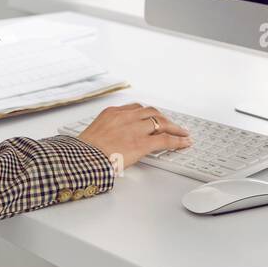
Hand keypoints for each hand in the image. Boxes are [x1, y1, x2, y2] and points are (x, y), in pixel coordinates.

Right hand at [77, 103, 191, 175]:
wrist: (83, 159)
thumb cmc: (84, 151)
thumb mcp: (93, 133)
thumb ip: (107, 131)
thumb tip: (112, 140)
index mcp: (112, 113)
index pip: (136, 108)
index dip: (148, 113)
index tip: (153, 117)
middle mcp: (125, 117)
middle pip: (152, 112)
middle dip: (164, 118)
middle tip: (172, 124)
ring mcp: (134, 129)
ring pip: (162, 123)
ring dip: (174, 127)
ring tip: (183, 132)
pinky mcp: (141, 143)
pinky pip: (165, 139)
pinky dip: (177, 140)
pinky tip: (184, 142)